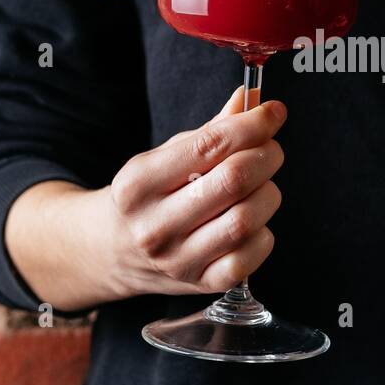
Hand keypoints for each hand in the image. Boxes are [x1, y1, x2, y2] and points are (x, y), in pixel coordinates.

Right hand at [98, 87, 285, 295]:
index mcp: (139, 183)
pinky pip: (250, 256)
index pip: (210, 145)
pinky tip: (253, 221)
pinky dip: (264, 233)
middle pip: (233, 181)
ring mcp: (177, 259)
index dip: (252, 125)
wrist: (111, 251)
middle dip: (266, 156)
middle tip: (271, 150)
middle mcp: (154, 225)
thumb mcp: (164, 157)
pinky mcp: (201, 284)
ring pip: (247, 219)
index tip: (274, 112)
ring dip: (268, 193)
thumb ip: (211, 131)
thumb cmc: (148, 196)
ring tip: (261, 186)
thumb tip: (251, 100)